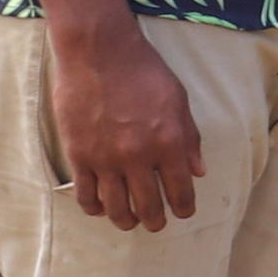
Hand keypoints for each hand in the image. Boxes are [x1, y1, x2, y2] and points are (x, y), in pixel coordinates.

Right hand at [47, 11, 205, 234]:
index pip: (180, 190)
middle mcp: (138, 156)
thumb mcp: (178, 100)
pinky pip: (86, 194)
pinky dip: (94, 207)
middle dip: (155, 221)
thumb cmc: (143, 71)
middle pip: (148, 206)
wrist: (98, 52)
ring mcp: (106, 158)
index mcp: (169, 142)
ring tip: (129, 221)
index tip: (183, 213)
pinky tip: (100, 208)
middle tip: (156, 224)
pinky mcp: (79, 154)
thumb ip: (190, 138)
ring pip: (116, 207)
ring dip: (125, 220)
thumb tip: (198, 171)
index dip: (184, 208)